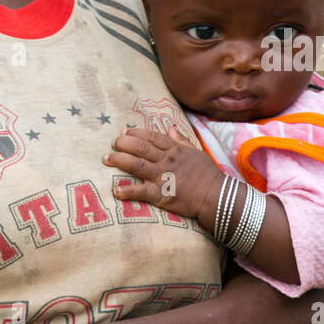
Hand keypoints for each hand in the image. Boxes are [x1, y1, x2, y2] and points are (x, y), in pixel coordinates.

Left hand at [103, 124, 224, 222]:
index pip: (151, 137)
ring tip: (106, 159)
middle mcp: (167, 160)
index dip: (136, 133)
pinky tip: (116, 190)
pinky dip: (128, 190)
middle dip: (123, 144)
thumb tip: (171, 127)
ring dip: (119, 161)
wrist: (217, 196)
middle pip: (140, 148)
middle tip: (112, 144)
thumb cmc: (208, 174)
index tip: (124, 132)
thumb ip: (181, 139)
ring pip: (137, 165)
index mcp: (175, 149)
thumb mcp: (195, 152)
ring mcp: (164, 177)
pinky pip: (142, 191)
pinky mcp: (162, 195)